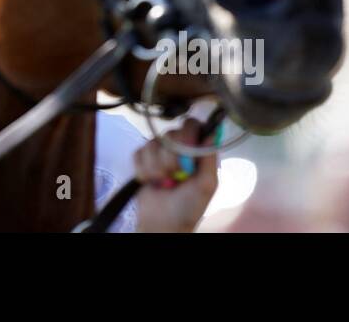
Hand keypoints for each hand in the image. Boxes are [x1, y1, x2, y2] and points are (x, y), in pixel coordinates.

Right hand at [132, 118, 218, 232]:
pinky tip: (151, 181)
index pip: (192, 124)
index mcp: (196, 150)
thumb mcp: (207, 185)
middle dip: (171, 158)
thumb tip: (210, 133)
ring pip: (152, 143)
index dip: (187, 135)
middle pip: (170, 133)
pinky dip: (143, 170)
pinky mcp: (141, 159)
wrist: (163, 223)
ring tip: (164, 182)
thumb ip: (209, 159)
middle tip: (176, 175)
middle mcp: (177, 147)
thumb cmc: (189, 207)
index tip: (186, 153)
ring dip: (157, 167)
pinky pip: (138, 152)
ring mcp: (158, 152)